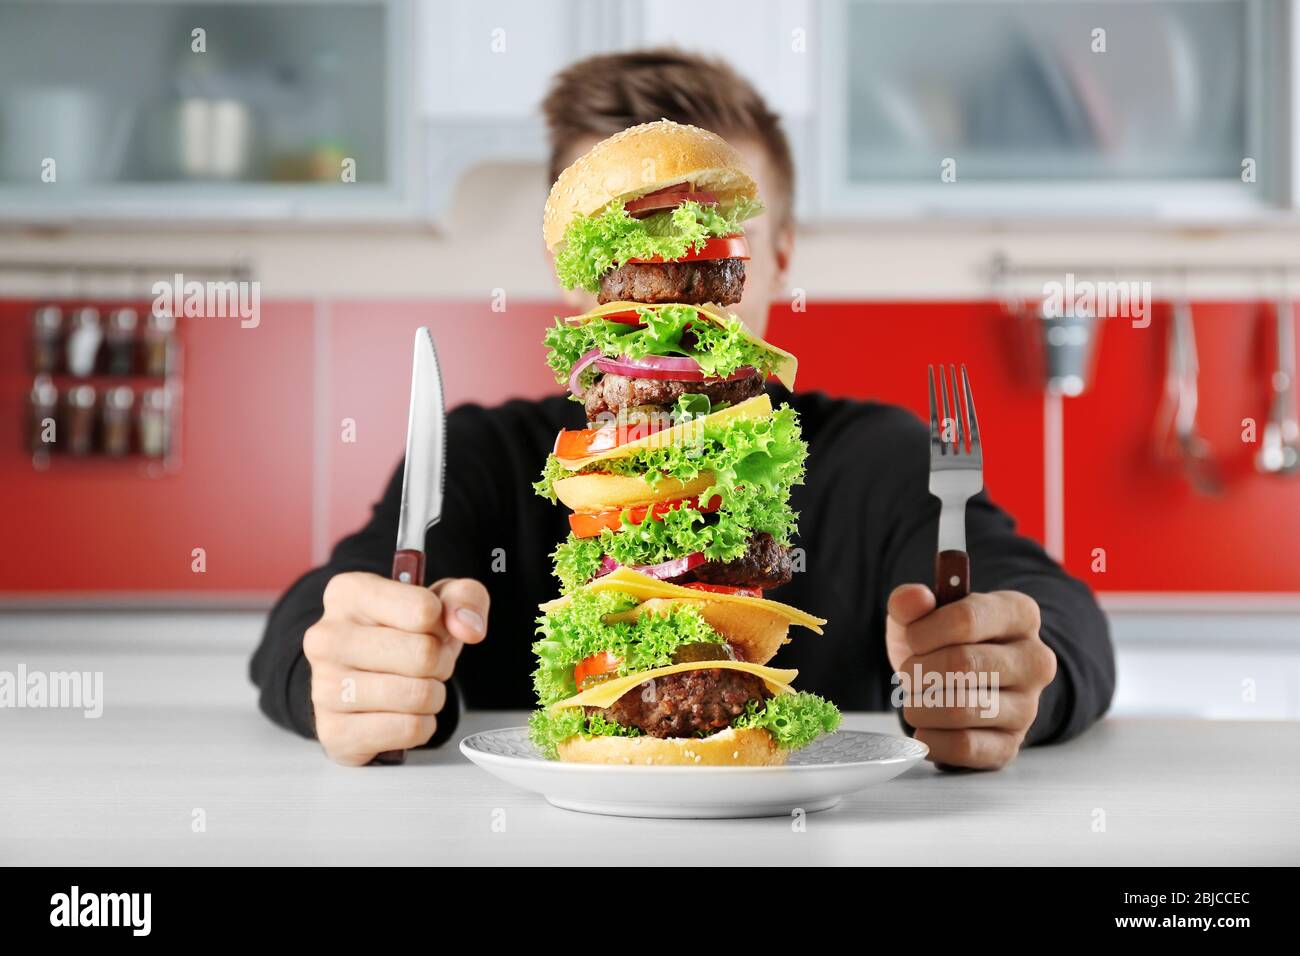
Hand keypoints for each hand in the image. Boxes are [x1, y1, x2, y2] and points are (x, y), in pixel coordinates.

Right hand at [304, 572, 488, 765]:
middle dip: (441, 663)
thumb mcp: (439, 603)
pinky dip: (421, 725)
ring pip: (419, 695)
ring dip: (433, 696)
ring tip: (414, 687)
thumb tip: (468, 627)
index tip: (429, 629)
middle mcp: (326, 637)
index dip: (442, 625)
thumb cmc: (402, 637)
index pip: (424, 609)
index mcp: (348, 593)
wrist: (362, 686)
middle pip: (424, 655)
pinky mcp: (334, 731)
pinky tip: (401, 715)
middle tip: (426, 664)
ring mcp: (323, 687)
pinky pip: (409, 730)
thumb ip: (465, 597)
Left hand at [885, 584, 1055, 770]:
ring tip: (915, 699)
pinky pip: (965, 746)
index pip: (967, 618)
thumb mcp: (920, 615)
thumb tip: (913, 598)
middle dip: (919, 671)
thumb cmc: (939, 643)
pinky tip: (925, 727)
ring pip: (961, 709)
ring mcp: (1028, 706)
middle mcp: (1035, 660)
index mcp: (1019, 613)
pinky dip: (931, 738)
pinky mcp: (1012, 744)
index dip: (924, 631)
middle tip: (909, 674)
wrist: (953, 685)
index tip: (912, 640)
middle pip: (962, 665)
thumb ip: (909, 602)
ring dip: (920, 706)